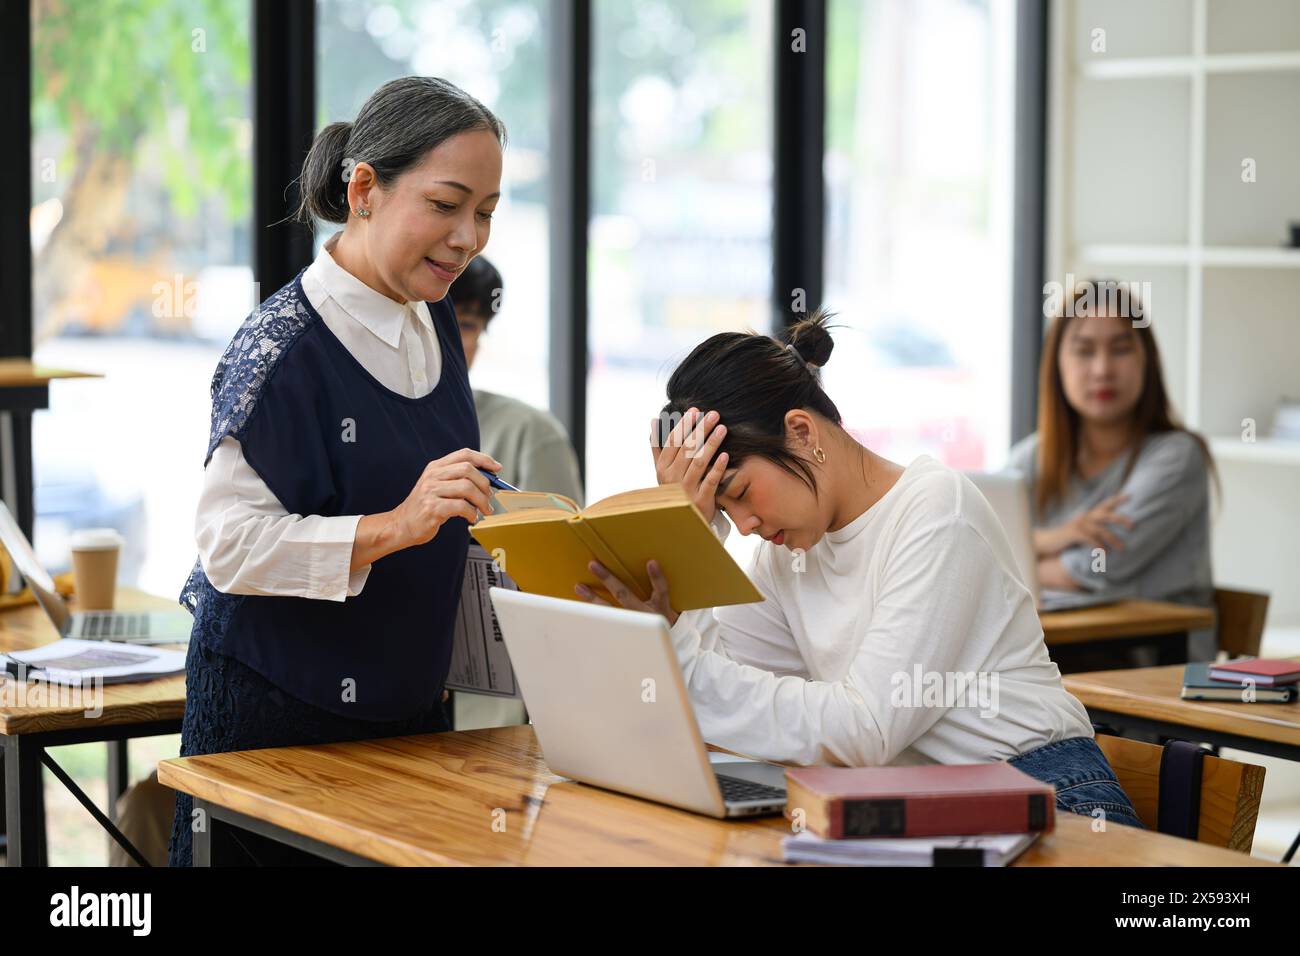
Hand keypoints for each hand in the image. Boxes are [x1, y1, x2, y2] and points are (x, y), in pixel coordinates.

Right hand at [388, 448, 501, 548]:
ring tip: (484, 510)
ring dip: (481, 501)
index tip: (497, 468)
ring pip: (467, 487)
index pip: (464, 454)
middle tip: (489, 497)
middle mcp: (433, 476)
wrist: (401, 525)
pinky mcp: (432, 508)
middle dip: (485, 484)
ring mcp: (431, 491)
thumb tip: (488, 479)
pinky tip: (471, 518)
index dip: (484, 459)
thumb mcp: (438, 487)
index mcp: (436, 467)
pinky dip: (472, 513)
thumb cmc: (425, 507)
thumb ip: (458, 479)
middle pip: (468, 470)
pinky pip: (461, 506)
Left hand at [575, 559, 678, 627]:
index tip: (651, 563)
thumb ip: (658, 586)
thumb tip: (649, 562)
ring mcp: (631, 623)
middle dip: (608, 580)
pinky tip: (579, 607)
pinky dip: (592, 614)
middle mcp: (644, 613)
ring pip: (610, 610)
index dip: (656, 577)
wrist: (662, 641)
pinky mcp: (623, 631)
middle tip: (593, 565)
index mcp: (660, 606)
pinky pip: (605, 623)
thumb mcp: (666, 602)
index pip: (661, 589)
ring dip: (593, 598)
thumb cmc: (662, 614)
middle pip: (625, 595)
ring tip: (579, 586)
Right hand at [649, 406, 727, 522]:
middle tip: (714, 414)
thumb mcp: (662, 470)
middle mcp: (672, 478)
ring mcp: (685, 490)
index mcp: (663, 468)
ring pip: (699, 462)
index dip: (684, 425)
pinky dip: (717, 468)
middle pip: (687, 449)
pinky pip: (710, 482)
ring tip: (722, 429)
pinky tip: (725, 455)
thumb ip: (658, 447)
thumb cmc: (674, 490)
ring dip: (711, 443)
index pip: (673, 442)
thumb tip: (655, 421)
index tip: (695, 411)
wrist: (681, 521)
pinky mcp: (700, 501)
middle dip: (701, 429)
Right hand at [1036, 494, 1133, 555]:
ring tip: (1121, 549)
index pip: (1104, 505)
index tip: (1130, 496)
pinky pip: (1090, 539)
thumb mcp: (1080, 531)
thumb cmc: (1066, 539)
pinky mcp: (1073, 533)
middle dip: (1120, 518)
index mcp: (1088, 516)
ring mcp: (1078, 524)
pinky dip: (1099, 546)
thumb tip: (1110, 534)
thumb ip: (1093, 530)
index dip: (1117, 500)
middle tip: (1133, 525)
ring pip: (1100, 529)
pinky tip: (1104, 553)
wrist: (1046, 542)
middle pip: (1105, 514)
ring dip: (1113, 539)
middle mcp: (1084, 517)